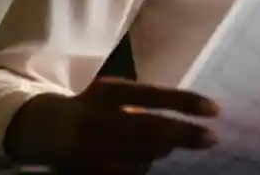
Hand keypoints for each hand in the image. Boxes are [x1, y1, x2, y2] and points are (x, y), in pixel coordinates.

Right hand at [5, 77, 218, 174]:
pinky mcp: (91, 170)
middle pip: (154, 129)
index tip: (214, 109)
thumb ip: (144, 100)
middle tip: (213, 138)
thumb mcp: (113, 92)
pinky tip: (152, 157)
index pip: (155, 96)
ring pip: (146, 154)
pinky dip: (146, 164)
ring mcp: (94, 148)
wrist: (44, 130)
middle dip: (187, 134)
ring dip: (167, 150)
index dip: (186, 102)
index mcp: (108, 92)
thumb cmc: (90, 105)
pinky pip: (131, 170)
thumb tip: (183, 114)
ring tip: (181, 142)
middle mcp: (101, 119)